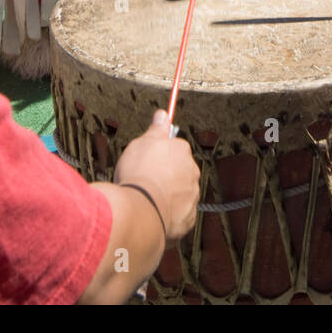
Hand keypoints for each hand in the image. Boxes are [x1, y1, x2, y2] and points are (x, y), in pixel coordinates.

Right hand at [114, 110, 199, 242]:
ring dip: (168, 194)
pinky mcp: (188, 218)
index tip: (147, 160)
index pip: (175, 148)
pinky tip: (154, 212)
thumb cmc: (139, 173)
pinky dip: (169, 213)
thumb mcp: (142, 143)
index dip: (159, 154)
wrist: (142, 208)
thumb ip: (156, 129)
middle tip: (145, 179)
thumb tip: (162, 114)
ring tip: (147, 198)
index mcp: (182, 151)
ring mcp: (192, 196)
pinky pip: (179, 213)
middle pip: (179, 170)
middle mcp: (192, 172)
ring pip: (180, 192)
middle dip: (166, 174)